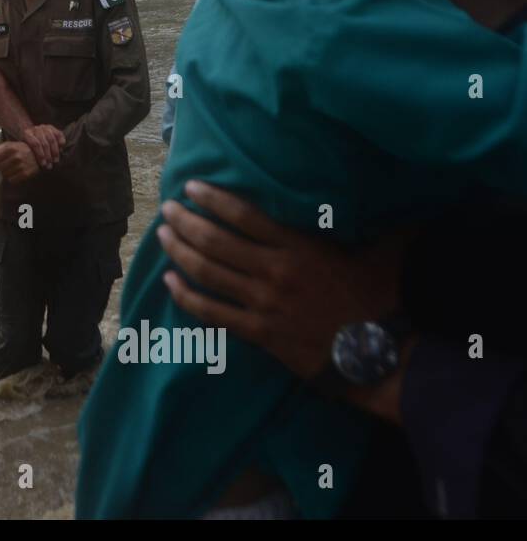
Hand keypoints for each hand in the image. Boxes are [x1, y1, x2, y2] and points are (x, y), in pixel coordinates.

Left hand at [0, 141, 39, 182]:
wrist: (40, 156)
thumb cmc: (22, 149)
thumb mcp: (10, 145)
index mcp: (12, 147)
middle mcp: (17, 156)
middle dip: (0, 166)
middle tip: (6, 164)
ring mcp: (22, 165)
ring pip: (4, 174)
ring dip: (6, 172)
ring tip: (12, 168)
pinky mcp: (26, 174)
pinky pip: (11, 180)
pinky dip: (12, 178)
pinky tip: (16, 173)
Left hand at [20, 123, 63, 168]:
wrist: (33, 139)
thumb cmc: (27, 150)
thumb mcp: (24, 151)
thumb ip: (26, 155)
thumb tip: (29, 167)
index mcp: (27, 133)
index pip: (35, 144)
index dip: (40, 155)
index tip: (43, 165)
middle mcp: (36, 129)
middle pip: (44, 143)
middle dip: (48, 156)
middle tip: (49, 165)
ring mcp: (44, 127)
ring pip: (52, 139)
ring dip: (55, 152)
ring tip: (55, 161)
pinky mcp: (52, 128)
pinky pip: (58, 134)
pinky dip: (61, 141)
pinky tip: (61, 149)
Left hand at [156, 180, 406, 380]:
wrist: (376, 354)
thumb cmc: (374, 299)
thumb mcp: (369, 251)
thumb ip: (357, 223)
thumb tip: (377, 189)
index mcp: (299, 247)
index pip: (245, 215)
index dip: (214, 199)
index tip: (192, 186)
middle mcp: (275, 272)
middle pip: (216, 242)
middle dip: (186, 222)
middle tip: (167, 208)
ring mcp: (263, 303)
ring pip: (208, 273)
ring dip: (179, 252)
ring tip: (163, 236)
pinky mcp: (257, 332)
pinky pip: (211, 312)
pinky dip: (186, 296)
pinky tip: (170, 282)